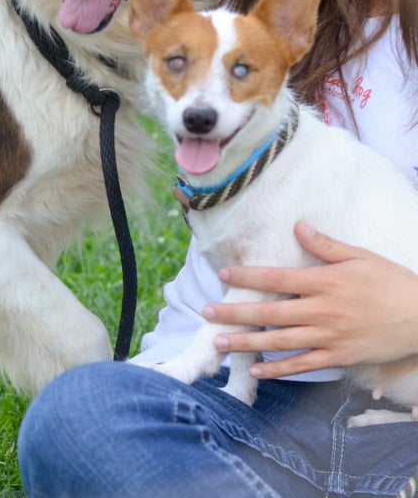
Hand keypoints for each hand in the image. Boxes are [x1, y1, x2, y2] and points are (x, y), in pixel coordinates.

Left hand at [202, 221, 417, 378]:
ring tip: (220, 343)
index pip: (277, 278)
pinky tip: (256, 370)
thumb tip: (298, 227)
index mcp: (325, 282)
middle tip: (206, 313)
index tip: (224, 275)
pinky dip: (279, 370)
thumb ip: (326, 246)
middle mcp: (322, 310)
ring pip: (280, 341)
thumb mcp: (360, 257)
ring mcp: (330, 337)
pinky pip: (303, 365)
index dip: (248, 277)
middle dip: (235, 313)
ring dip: (247, 343)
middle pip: (270, 312)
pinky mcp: (339, 357)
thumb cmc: (392, 282)